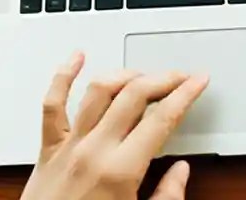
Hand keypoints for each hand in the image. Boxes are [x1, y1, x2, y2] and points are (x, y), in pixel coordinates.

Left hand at [20, 53, 208, 199]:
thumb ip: (167, 198)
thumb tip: (180, 172)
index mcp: (120, 172)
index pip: (161, 119)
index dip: (185, 95)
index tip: (198, 81)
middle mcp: (93, 151)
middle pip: (133, 95)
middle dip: (163, 78)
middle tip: (180, 77)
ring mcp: (68, 146)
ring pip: (98, 90)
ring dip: (124, 75)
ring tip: (143, 75)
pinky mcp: (47, 149)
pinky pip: (52, 104)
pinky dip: (62, 76)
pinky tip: (75, 59)